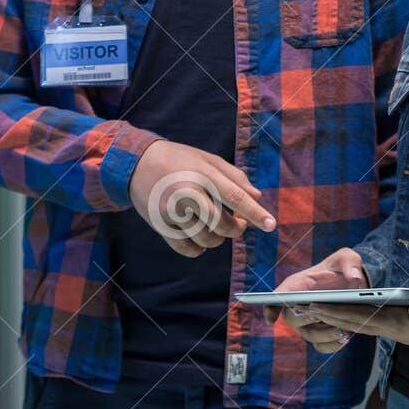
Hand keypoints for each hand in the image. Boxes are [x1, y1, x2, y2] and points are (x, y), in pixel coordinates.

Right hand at [129, 140, 275, 257]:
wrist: (137, 162)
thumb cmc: (179, 159)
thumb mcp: (208, 159)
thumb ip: (234, 176)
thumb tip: (257, 196)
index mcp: (204, 175)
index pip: (237, 198)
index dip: (256, 214)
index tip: (271, 226)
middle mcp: (189, 193)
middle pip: (223, 224)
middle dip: (236, 229)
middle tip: (237, 224)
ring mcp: (173, 211)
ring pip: (207, 239)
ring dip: (217, 239)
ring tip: (215, 229)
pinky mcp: (161, 224)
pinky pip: (186, 248)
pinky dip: (197, 250)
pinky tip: (200, 243)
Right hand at [264, 249, 366, 352]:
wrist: (354, 284)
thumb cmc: (342, 268)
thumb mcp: (348, 258)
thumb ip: (350, 262)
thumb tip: (354, 278)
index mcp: (297, 285)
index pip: (277, 297)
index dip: (270, 308)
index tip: (271, 319)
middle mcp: (297, 306)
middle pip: (292, 318)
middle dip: (306, 318)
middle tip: (322, 314)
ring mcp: (308, 324)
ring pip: (309, 335)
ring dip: (325, 334)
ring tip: (343, 328)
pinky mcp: (321, 336)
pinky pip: (322, 346)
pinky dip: (333, 344)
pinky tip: (346, 336)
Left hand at [304, 299, 408, 362]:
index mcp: (397, 325)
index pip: (360, 317)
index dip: (337, 312)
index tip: (315, 306)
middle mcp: (389, 329)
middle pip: (352, 322)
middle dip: (326, 315)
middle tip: (299, 308)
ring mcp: (391, 329)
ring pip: (356, 323)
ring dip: (334, 317)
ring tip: (311, 310)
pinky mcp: (396, 328)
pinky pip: (367, 324)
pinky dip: (350, 318)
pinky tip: (339, 315)